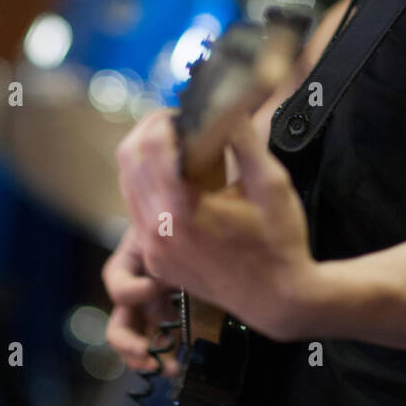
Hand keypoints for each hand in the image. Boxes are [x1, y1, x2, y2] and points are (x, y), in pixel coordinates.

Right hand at [102, 224, 181, 376]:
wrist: (194, 224)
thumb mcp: (165, 223)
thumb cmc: (177, 218)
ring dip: (146, 361)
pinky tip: (180, 364)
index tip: (157, 286)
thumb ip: (164, 237)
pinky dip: (167, 357)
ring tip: (168, 369)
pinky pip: (161, 344)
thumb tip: (169, 259)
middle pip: (118, 326)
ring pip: (135, 343)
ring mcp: (148, 309)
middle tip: (146, 351)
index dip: (133, 290)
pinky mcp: (168, 318)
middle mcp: (133, 292)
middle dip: (128, 343)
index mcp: (126, 265)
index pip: (117, 284)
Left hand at [115, 107, 318, 340]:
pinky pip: (137, 211)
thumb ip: (244, 141)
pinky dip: (147, 185)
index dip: (161, 119)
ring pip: (127, 185)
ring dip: (144, 156)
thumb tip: (226, 105)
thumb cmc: (279, 242)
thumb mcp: (270, 183)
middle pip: (129, 161)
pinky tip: (176, 178)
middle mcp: (158, 232)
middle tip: (173, 120)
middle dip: (147, 130)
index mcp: (183, 211)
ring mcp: (153, 250)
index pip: (149, 148)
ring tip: (174, 143)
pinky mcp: (156, 261)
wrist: (277, 300)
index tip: (181, 110)